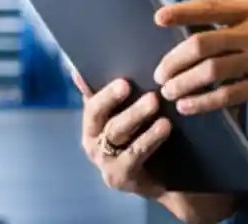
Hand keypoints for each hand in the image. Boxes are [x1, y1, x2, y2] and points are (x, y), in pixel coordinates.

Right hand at [75, 71, 171, 198]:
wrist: (159, 177)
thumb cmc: (141, 136)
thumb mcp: (129, 114)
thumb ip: (115, 93)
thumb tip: (81, 69)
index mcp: (92, 123)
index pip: (92, 104)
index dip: (105, 93)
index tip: (123, 80)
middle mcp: (92, 142)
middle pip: (102, 118)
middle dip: (119, 102)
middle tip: (144, 92)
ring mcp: (105, 162)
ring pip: (118, 134)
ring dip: (137, 117)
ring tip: (157, 105)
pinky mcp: (120, 177)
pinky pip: (134, 155)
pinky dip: (149, 139)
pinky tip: (165, 127)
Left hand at [153, 0, 247, 115]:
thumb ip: (235, 22)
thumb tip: (191, 29)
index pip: (210, 7)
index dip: (182, 11)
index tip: (158, 18)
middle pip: (203, 44)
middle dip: (174, 61)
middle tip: (159, 74)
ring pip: (211, 72)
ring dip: (183, 83)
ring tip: (168, 92)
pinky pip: (227, 95)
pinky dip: (202, 102)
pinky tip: (188, 106)